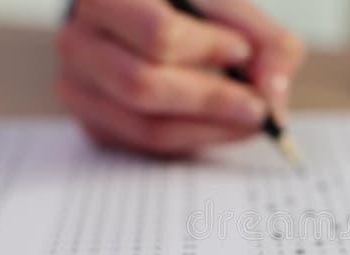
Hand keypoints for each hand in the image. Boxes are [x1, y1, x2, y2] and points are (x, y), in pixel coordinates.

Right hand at [57, 0, 304, 154]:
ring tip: (249, 120)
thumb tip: (272, 97)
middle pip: (143, 85)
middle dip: (212, 100)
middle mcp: (78, 38)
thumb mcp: (228, 7)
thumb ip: (265, 41)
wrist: (139, 21)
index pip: (158, 34)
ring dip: (209, 129)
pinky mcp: (92, 122)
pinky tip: (222, 127)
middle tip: (257, 107)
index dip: (208, 49)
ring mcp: (77, 84)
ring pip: (145, 125)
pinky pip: (145, 145)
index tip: (242, 52)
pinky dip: (194, 140)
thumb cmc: (191, 10)